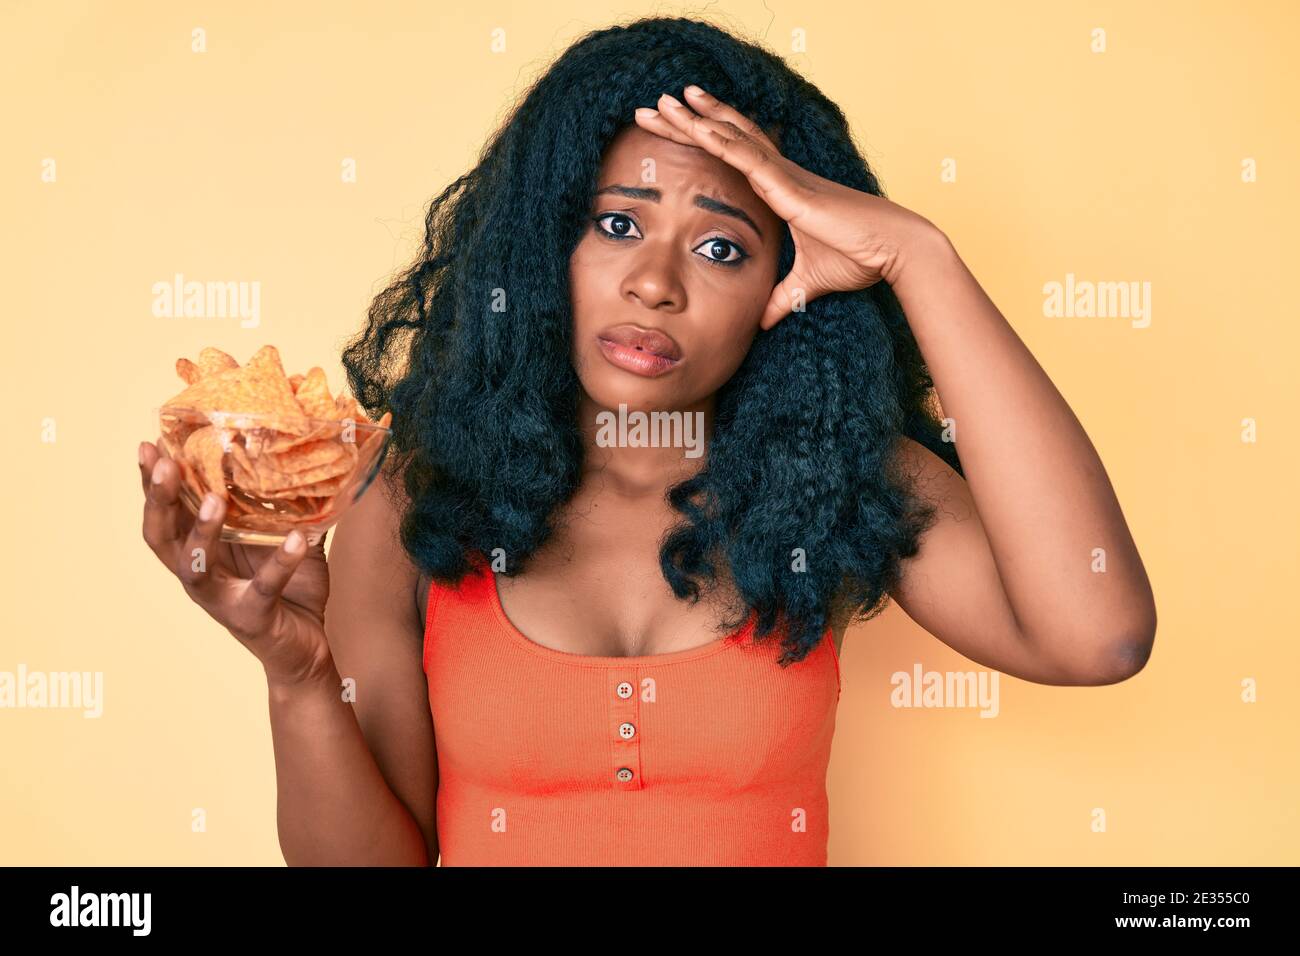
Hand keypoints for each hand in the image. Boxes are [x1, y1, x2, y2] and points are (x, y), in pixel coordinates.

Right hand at [138, 438, 333, 687]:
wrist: (308, 651)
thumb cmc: (292, 593)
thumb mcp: (284, 541)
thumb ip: (285, 508)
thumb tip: (305, 460)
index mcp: (204, 554)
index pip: (167, 515)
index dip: (151, 485)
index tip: (148, 447)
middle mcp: (202, 576)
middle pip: (163, 538)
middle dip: (160, 500)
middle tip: (165, 465)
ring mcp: (222, 600)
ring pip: (194, 567)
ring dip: (202, 532)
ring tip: (217, 499)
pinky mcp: (253, 618)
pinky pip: (263, 588)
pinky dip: (281, 562)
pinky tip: (298, 538)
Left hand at [634, 84, 940, 328]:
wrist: (894, 251)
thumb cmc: (860, 258)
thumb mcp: (806, 283)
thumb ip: (781, 299)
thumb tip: (761, 321)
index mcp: (781, 189)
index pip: (732, 156)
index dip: (702, 138)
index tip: (671, 127)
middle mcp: (779, 174)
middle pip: (725, 137)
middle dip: (688, 121)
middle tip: (653, 104)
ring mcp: (785, 177)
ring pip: (732, 139)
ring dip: (697, 119)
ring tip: (667, 98)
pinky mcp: (792, 188)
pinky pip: (751, 160)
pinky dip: (724, 142)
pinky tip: (700, 126)